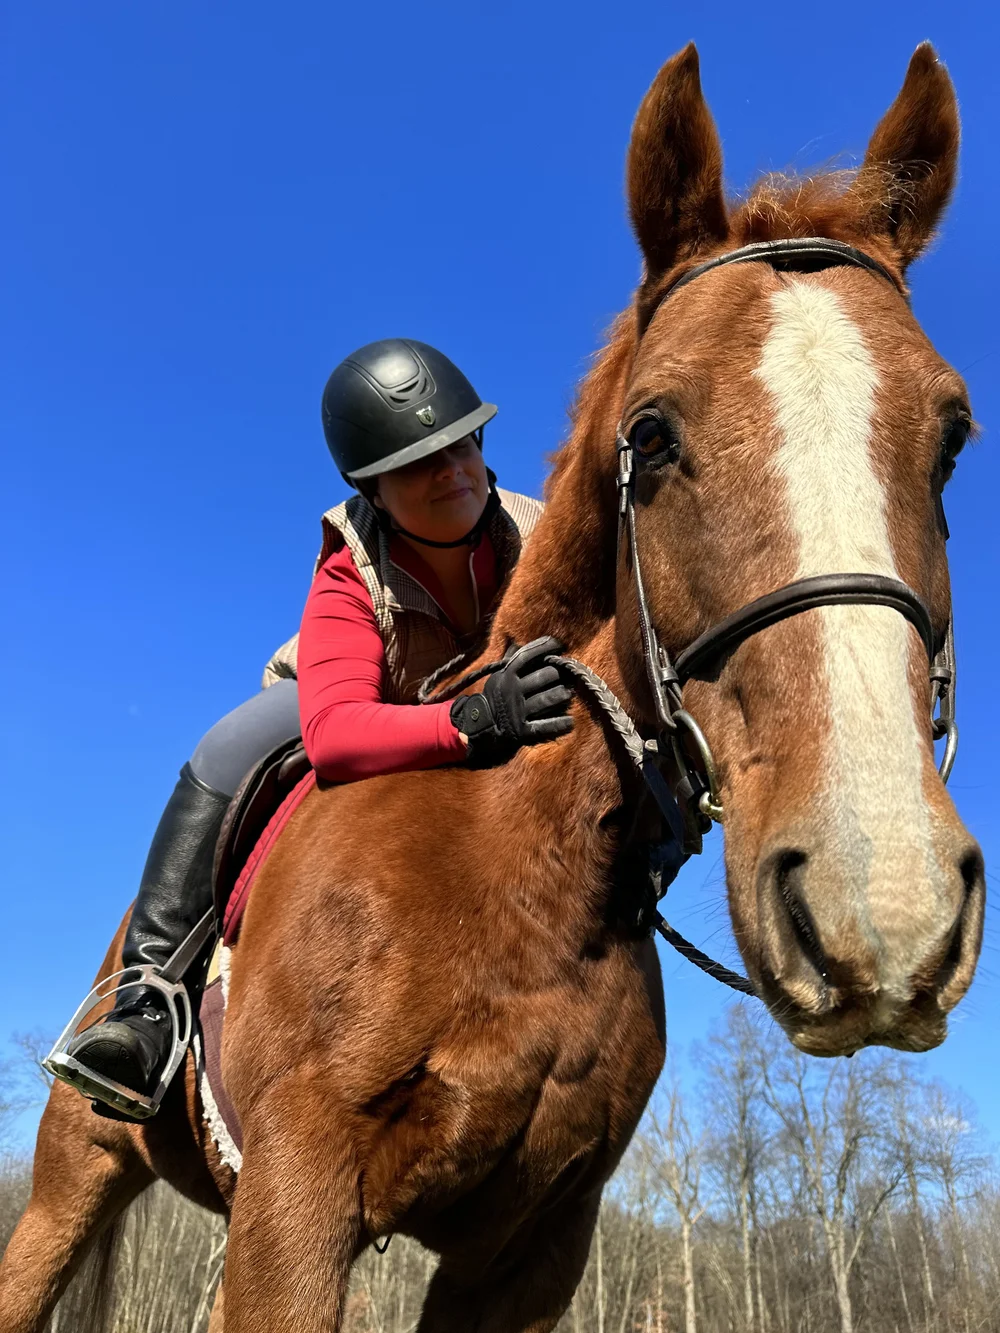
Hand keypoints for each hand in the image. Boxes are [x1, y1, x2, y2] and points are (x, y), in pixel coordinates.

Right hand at [450, 637, 573, 768]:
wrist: (481, 728)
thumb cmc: (497, 697)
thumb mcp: (498, 676)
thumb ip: (511, 659)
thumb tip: (519, 639)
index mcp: (506, 674)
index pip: (528, 655)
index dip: (545, 647)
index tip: (559, 644)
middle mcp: (511, 691)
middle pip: (544, 676)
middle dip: (559, 674)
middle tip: (569, 674)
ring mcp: (517, 712)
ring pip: (546, 700)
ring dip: (562, 696)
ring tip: (569, 694)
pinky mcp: (522, 732)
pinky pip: (545, 727)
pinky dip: (559, 724)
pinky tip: (570, 721)